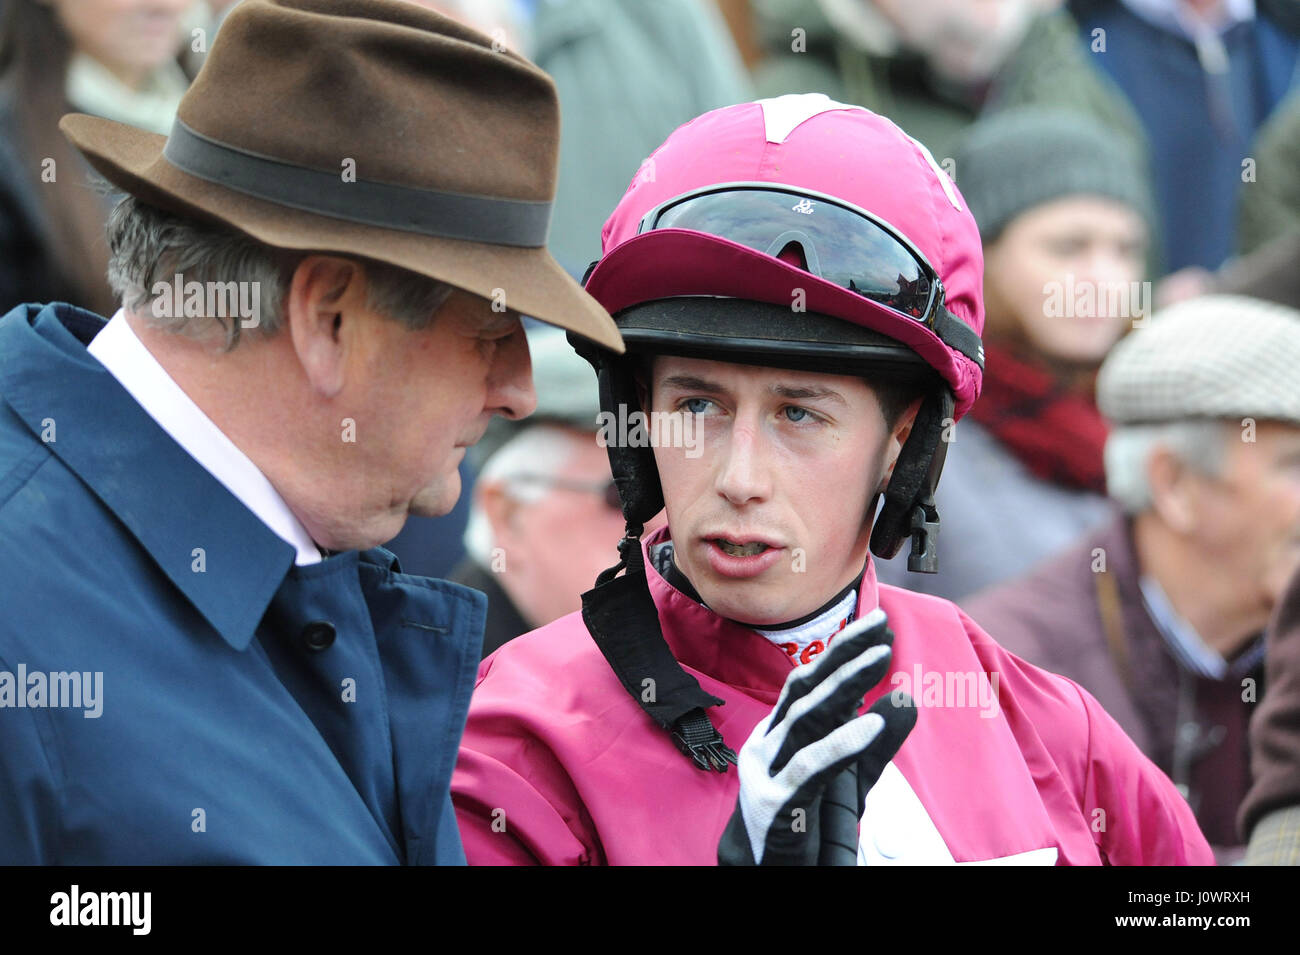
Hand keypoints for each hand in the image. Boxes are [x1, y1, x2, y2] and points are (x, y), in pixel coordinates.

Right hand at [717, 607, 915, 864]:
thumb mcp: (850, 779)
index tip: (877, 623)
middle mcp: (767, 745)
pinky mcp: (777, 804)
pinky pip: (811, 767)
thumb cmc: (804, 824)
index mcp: (778, 732)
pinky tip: (871, 723)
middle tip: (879, 625)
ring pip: (807, 718)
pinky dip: (842, 743)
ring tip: (881, 659)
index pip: (808, 679)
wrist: (771, 872)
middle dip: (844, 653)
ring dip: (846, 684)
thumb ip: (874, 742)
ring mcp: (767, 773)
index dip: (842, 650)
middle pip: (805, 688)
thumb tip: (905, 699)